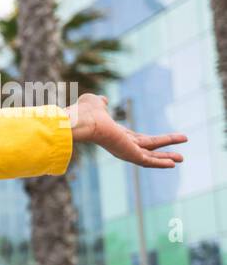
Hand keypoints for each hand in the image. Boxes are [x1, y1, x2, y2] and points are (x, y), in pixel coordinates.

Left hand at [67, 93, 186, 167]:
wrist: (81, 121)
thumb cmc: (85, 112)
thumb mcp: (95, 103)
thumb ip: (100, 103)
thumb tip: (101, 100)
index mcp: (116, 134)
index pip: (137, 140)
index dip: (151, 141)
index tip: (163, 141)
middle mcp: (121, 144)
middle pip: (147, 149)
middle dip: (163, 152)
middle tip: (179, 156)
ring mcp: (125, 150)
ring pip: (150, 155)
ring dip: (166, 157)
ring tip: (182, 159)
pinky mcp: (128, 153)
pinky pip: (147, 160)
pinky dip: (160, 162)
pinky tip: (173, 163)